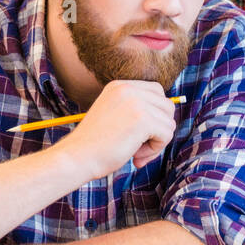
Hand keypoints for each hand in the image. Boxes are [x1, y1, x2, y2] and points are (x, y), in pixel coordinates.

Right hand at [55, 80, 177, 180]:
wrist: (76, 158)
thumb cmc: (95, 145)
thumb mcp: (116, 117)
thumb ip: (137, 110)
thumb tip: (168, 118)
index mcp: (120, 86)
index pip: (157, 92)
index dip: (154, 115)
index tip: (137, 134)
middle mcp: (128, 89)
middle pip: (167, 106)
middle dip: (158, 129)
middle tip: (139, 146)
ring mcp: (137, 102)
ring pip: (169, 122)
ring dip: (157, 142)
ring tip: (136, 152)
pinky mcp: (143, 119)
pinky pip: (167, 134)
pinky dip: (156, 150)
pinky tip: (136, 156)